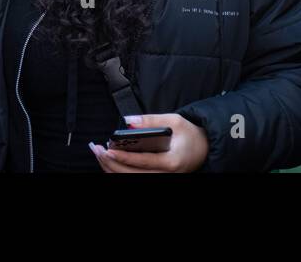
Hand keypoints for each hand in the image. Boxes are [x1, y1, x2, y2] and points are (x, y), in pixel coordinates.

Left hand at [89, 113, 208, 172]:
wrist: (204, 148)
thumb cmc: (190, 134)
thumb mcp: (175, 121)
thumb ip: (151, 120)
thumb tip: (129, 120)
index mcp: (171, 162)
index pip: (143, 162)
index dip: (124, 157)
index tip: (108, 150)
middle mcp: (165, 176)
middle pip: (132, 175)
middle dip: (110, 163)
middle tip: (96, 149)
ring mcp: (160, 179)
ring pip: (131, 179)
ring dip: (112, 168)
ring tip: (99, 154)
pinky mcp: (156, 178)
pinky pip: (134, 178)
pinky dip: (119, 171)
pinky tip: (109, 161)